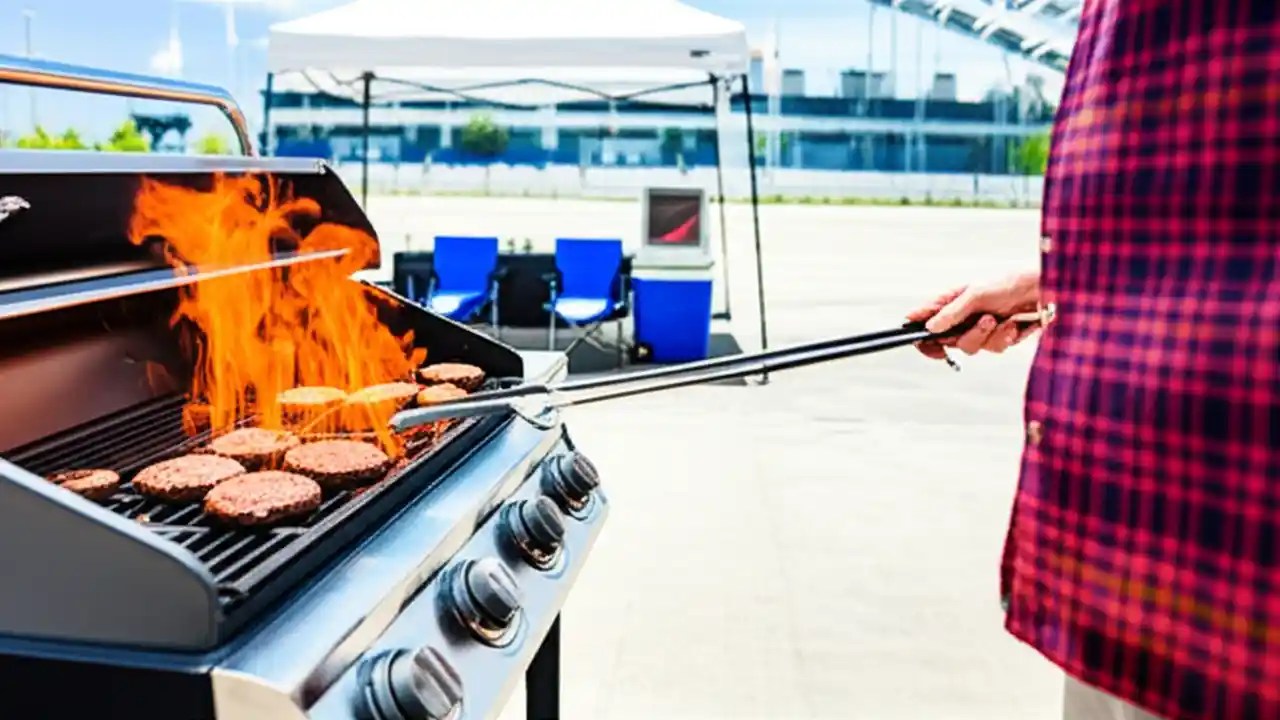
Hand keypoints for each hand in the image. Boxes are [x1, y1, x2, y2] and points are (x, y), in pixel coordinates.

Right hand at [905, 270, 1041, 358]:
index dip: (920, 334)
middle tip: (986, 321)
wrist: (1048, 289)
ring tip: (1004, 320)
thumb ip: (952, 312)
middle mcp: (964, 316)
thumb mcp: (977, 293)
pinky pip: (996, 348)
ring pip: (973, 348)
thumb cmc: (1010, 282)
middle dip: (969, 336)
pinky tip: (1016, 324)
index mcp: (952, 301)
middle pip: (949, 341)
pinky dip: (1006, 338)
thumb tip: (930, 327)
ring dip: (990, 336)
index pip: (925, 321)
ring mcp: (982, 327)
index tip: (925, 342)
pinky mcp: (1000, 336)